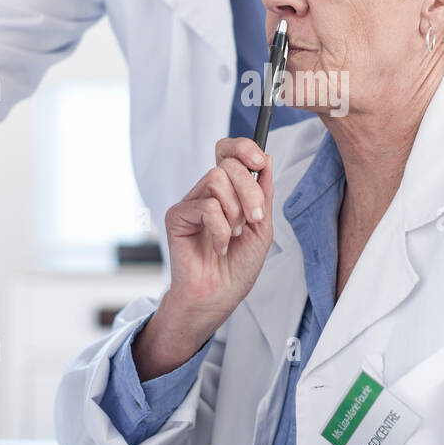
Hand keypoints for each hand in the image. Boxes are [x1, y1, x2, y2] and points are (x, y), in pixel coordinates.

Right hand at [155, 137, 274, 350]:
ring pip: (217, 179)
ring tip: (234, 235)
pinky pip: (206, 206)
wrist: (219, 297)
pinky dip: (221, 229)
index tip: (260, 160)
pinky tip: (219, 246)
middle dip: (250, 191)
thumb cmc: (237, 267)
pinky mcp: (177, 216)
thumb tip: (266, 159)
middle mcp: (207, 192)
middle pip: (228, 164)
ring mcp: (191, 203)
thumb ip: (263, 193)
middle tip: (255, 219)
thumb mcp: (262, 226)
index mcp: (228, 191)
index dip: (244, 147)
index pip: (229, 152)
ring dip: (235, 211)